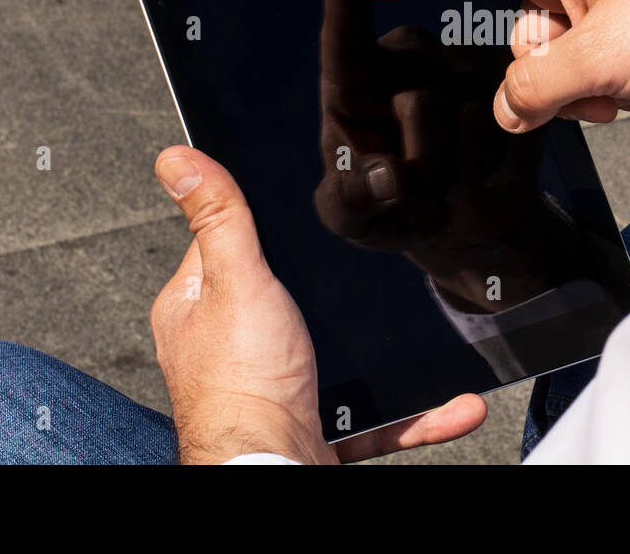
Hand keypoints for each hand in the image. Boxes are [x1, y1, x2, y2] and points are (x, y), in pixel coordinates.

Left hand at [151, 145, 486, 463]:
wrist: (274, 470)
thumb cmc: (244, 388)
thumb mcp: (236, 280)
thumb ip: (218, 218)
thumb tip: (177, 160)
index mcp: (199, 308)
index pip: (227, 244)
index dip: (264, 225)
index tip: (310, 209)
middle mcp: (230, 350)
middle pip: (288, 295)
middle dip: (335, 288)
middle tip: (374, 269)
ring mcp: (277, 389)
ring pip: (341, 356)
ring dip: (387, 351)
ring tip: (422, 330)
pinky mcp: (317, 426)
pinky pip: (377, 414)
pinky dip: (416, 410)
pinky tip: (452, 399)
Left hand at [312, 0, 582, 309]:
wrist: (463, 223)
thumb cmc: (389, 207)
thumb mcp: (351, 218)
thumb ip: (349, 203)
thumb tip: (387, 179)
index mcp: (357, 77)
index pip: (346, 38)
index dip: (347, 11)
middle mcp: (413, 58)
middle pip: (420, 105)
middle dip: (423, 166)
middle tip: (418, 196)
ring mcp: (470, 67)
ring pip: (474, 119)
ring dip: (465, 174)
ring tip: (450, 187)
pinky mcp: (519, 85)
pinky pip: (516, 128)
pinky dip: (502, 170)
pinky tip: (485, 179)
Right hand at [346, 0, 629, 128]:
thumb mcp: (598, 62)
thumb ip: (534, 91)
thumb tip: (511, 108)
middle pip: (516, 33)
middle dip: (546, 75)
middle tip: (593, 89)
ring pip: (555, 51)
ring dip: (582, 84)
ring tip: (628, 86)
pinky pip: (590, 53)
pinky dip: (605, 79)